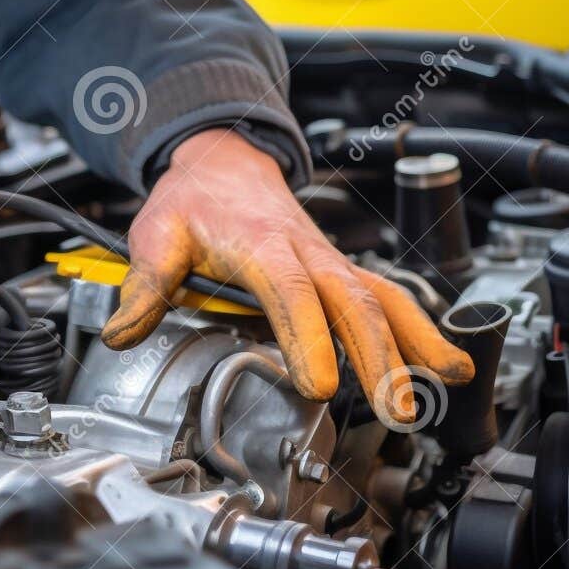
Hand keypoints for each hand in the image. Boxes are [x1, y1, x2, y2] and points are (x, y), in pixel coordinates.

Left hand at [100, 129, 472, 426]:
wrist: (223, 160)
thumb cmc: (194, 199)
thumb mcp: (155, 235)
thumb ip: (143, 286)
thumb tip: (122, 333)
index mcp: (262, 245)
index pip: (291, 295)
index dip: (310, 338)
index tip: (323, 383)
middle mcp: (308, 252)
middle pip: (352, 302)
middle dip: (379, 356)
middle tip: (395, 408)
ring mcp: (331, 260)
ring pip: (384, 297)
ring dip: (415, 341)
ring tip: (444, 382)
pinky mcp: (342, 270)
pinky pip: (389, 297)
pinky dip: (422, 328)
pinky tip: (446, 362)